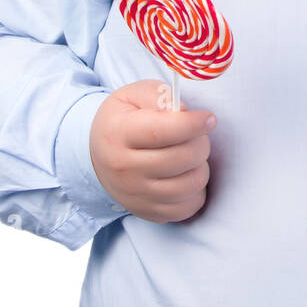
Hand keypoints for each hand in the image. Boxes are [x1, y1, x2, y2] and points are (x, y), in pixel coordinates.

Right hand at [88, 79, 215, 223]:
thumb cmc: (124, 119)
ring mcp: (134, 194)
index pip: (161, 131)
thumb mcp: (135, 95)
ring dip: (200, 167)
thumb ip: (160, 96)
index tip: (209, 118)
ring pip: (189, 185)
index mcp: (118, 134)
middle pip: (181, 159)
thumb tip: (185, 111)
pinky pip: (186, 208)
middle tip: (197, 135)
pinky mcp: (146, 212)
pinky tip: (187, 175)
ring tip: (191, 155)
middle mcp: (123, 168)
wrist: (97, 155)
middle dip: (201, 142)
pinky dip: (195, 192)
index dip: (192, 124)